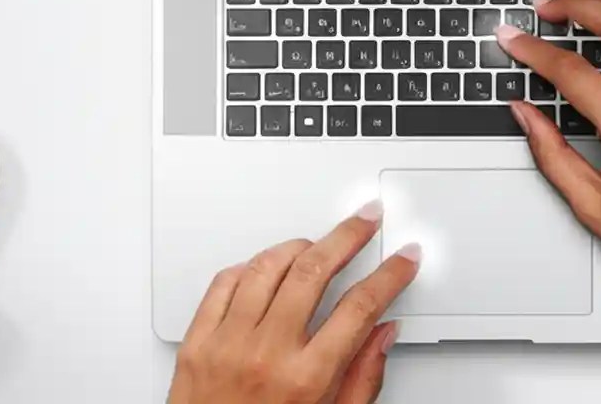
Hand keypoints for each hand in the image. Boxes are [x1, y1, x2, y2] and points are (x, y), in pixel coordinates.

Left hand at [167, 204, 418, 403]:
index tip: (403, 259)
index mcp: (305, 380)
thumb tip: (382, 334)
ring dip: (299, 245)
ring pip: (267, 267)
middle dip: (348, 235)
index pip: (360, 306)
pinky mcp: (196, 342)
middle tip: (365, 220)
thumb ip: (361, 378)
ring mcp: (226, 345)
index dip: (389, 275)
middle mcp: (265, 355)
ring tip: (317, 243)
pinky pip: (223, 283)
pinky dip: (249, 267)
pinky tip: (266, 266)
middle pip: (314, 270)